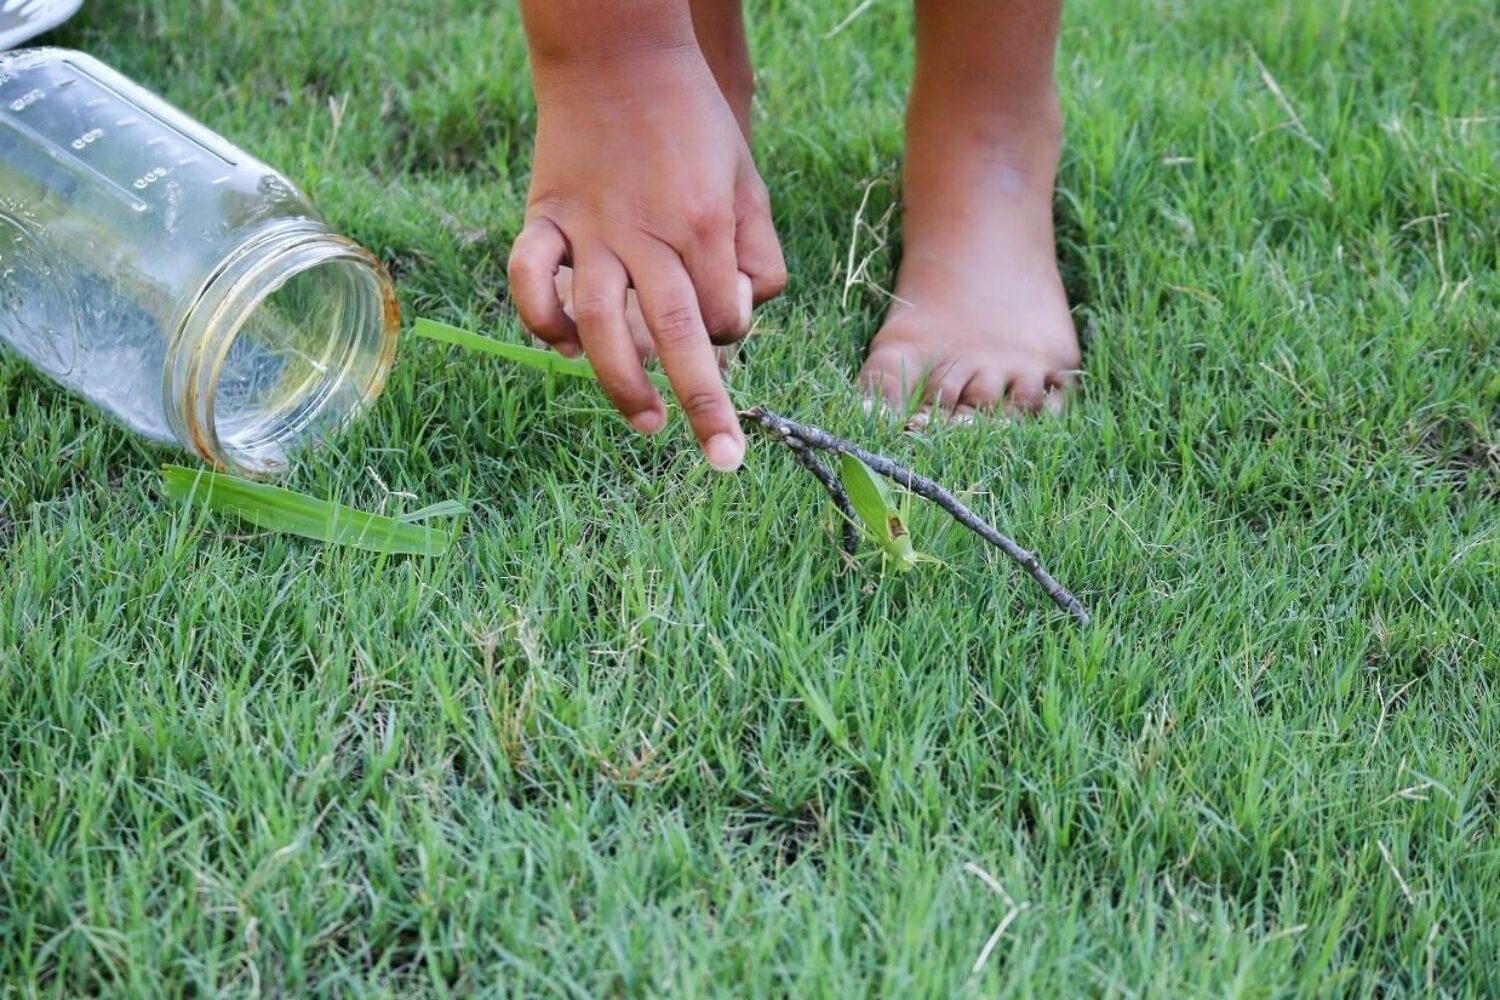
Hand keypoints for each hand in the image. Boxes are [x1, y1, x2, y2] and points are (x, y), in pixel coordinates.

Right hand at [508, 47, 785, 471]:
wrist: (618, 49)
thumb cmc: (691, 118)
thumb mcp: (745, 175)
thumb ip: (754, 248)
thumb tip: (740, 312)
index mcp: (703, 225)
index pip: (724, 314)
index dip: (731, 338)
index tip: (726, 339)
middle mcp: (647, 235)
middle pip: (676, 337)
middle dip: (703, 404)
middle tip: (722, 458)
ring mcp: (590, 228)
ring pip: (598, 323)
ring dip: (621, 381)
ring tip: (646, 422)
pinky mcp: (545, 215)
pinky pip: (530, 279)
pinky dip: (538, 317)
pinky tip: (558, 347)